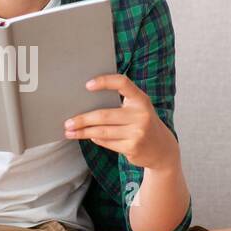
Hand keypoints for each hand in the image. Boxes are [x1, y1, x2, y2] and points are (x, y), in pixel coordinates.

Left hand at [63, 74, 179, 171]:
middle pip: (104, 115)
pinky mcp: (133, 147)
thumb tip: (86, 104)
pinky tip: (88, 137)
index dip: (105, 82)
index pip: (123, 83)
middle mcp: (141, 115)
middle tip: (68, 122)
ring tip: (70, 131)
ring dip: (83, 132)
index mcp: (141, 100)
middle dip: (83, 119)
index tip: (87, 85)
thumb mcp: (137, 109)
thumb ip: (119, 104)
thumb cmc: (143, 124)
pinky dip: (95, 139)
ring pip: (102, 132)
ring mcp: (138, 133)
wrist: (162, 148)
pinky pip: (107, 142)